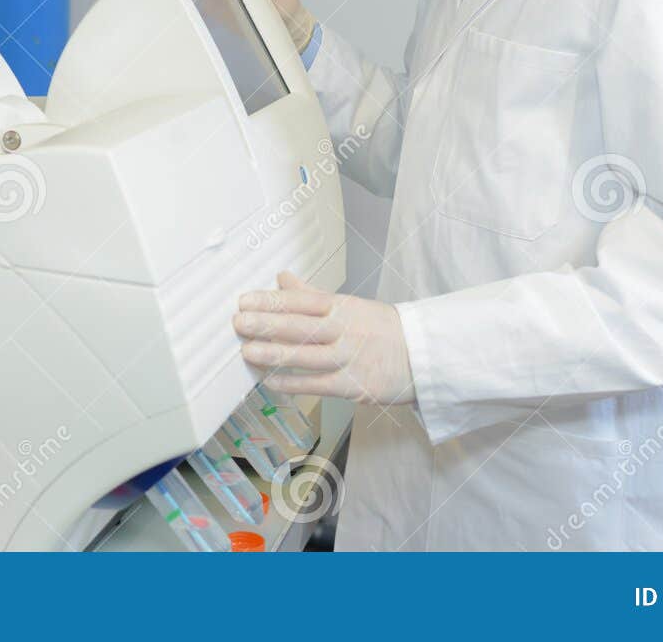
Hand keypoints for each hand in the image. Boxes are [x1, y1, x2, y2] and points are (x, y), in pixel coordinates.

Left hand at [234, 272, 414, 404]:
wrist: (424, 356)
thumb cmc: (384, 330)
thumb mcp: (351, 305)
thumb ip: (312, 294)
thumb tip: (282, 278)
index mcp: (342, 307)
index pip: (301, 300)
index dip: (271, 300)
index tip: (245, 300)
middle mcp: (345, 330)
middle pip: (301, 325)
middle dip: (267, 323)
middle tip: (239, 322)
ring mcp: (349, 357)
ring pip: (307, 355)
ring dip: (275, 354)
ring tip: (247, 351)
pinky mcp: (354, 384)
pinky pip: (318, 384)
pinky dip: (294, 383)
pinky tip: (271, 381)